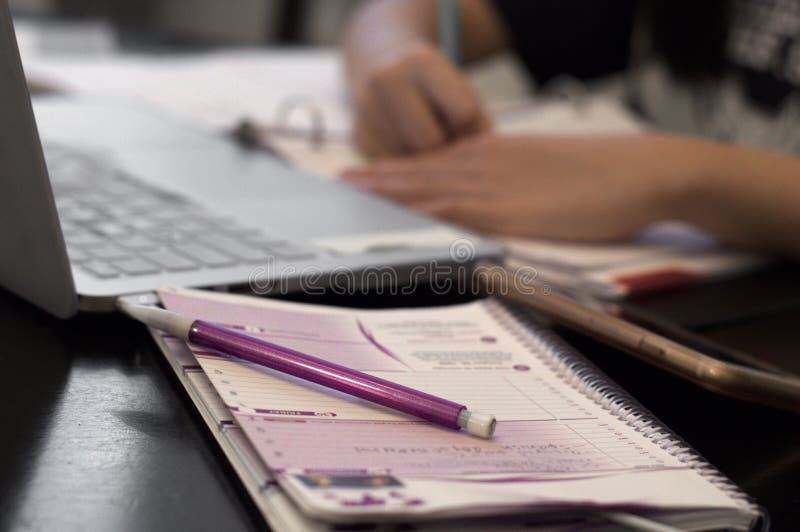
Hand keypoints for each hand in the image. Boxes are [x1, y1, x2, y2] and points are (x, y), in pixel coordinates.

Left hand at [342, 133, 696, 240]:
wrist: (642, 172)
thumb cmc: (602, 174)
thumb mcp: (545, 170)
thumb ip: (511, 180)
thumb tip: (489, 196)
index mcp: (494, 153)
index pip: (432, 160)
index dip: (395, 168)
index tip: (365, 172)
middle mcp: (486, 164)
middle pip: (420, 170)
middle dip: (377, 178)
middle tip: (339, 182)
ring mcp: (495, 185)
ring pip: (428, 186)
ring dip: (386, 191)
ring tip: (350, 193)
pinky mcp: (510, 211)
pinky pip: (454, 211)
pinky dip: (419, 212)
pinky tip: (395, 217)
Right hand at [350, 41, 489, 156]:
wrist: (383, 63)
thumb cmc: (434, 85)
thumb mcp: (460, 88)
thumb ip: (475, 122)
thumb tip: (471, 163)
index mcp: (423, 63)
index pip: (463, 114)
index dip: (473, 130)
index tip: (472, 133)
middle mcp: (388, 81)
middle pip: (431, 142)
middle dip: (446, 150)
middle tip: (450, 145)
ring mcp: (367, 109)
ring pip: (410, 161)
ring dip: (425, 161)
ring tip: (428, 141)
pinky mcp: (358, 136)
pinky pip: (394, 167)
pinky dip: (406, 165)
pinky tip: (409, 146)